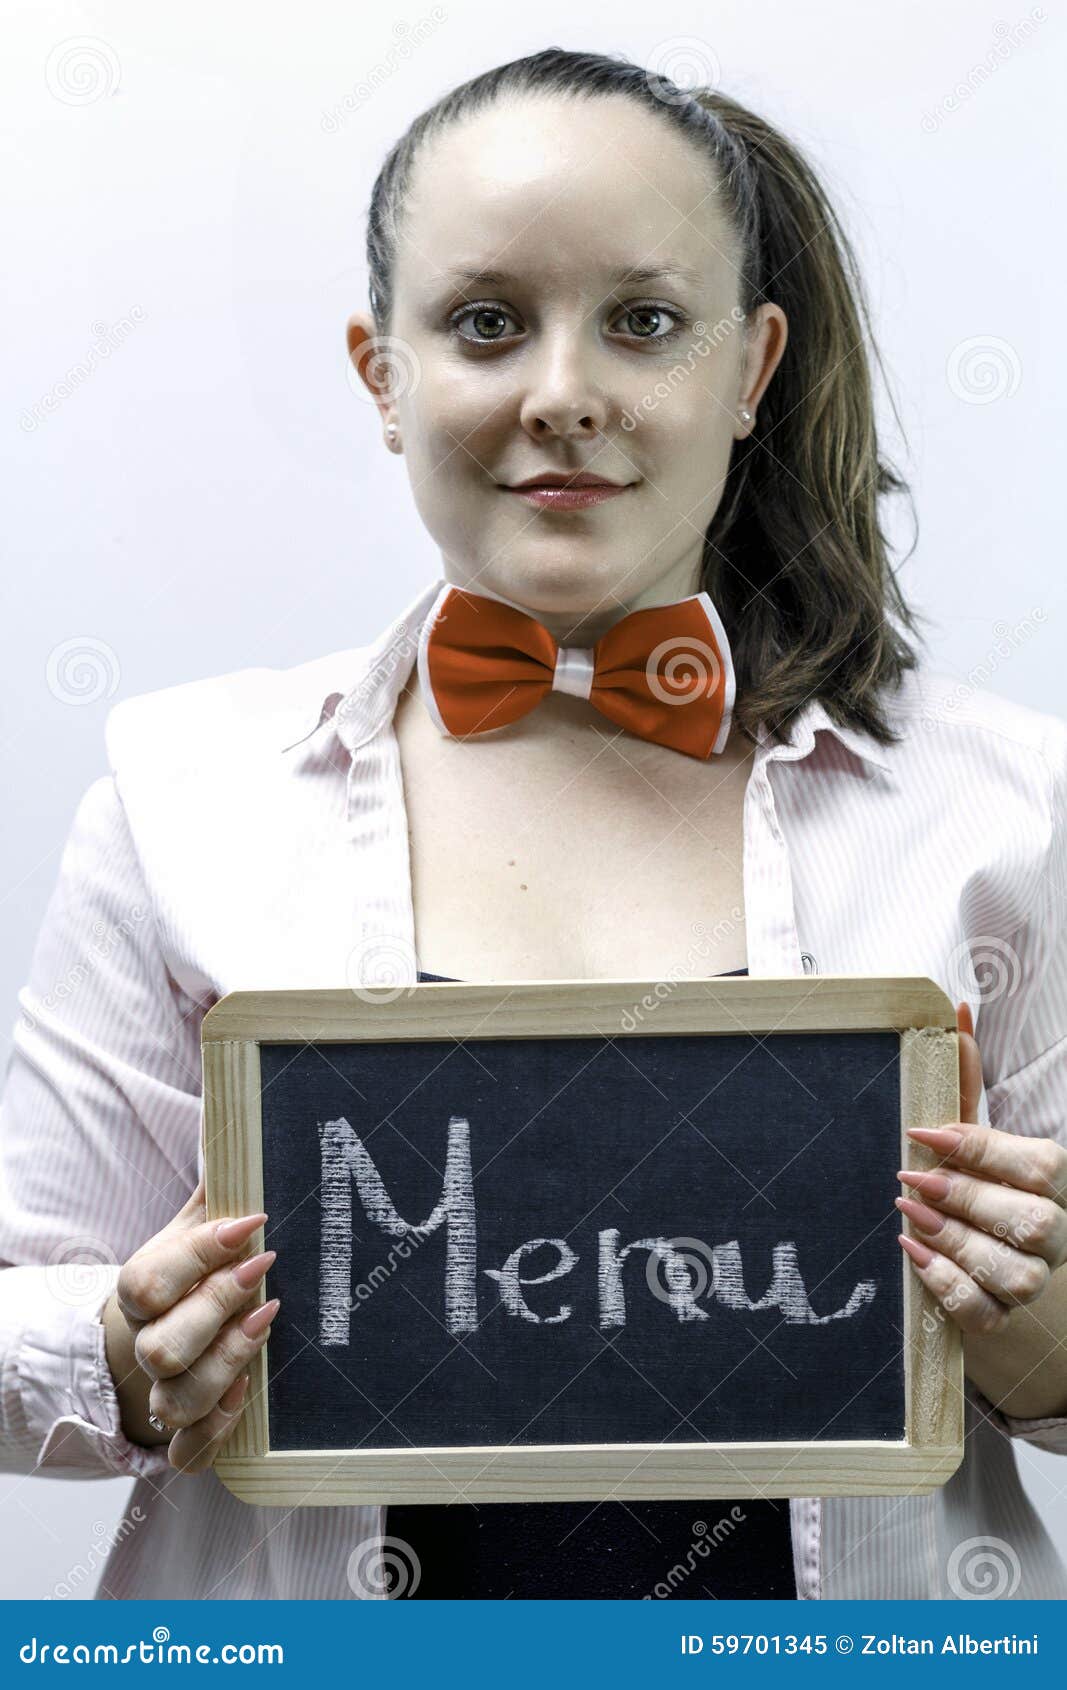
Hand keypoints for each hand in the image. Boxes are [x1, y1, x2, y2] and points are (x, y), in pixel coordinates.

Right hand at [104, 1175, 279, 1471]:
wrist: (167, 1326)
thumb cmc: (194, 1268)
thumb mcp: (200, 1221)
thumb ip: (216, 1182)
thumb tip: (228, 1122)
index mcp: (145, 1288)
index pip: (149, 1281)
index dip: (200, 1254)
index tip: (256, 1224)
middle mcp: (146, 1343)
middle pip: (162, 1348)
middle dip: (217, 1311)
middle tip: (264, 1277)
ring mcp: (161, 1391)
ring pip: (176, 1401)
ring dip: (226, 1368)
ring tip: (264, 1328)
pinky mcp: (183, 1433)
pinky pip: (187, 1454)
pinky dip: (215, 1431)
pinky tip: (245, 1396)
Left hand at [896, 1002, 1066, 1332]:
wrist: (976, 1252)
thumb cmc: (977, 1179)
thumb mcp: (971, 1129)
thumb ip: (965, 1081)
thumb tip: (956, 1010)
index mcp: (1055, 1180)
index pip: (1036, 1166)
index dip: (981, 1150)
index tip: (925, 1135)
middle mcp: (1055, 1233)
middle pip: (1030, 1221)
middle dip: (967, 1198)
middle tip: (913, 1180)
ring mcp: (1032, 1278)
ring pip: (1013, 1273)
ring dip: (956, 1244)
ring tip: (911, 1218)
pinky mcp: (1002, 1314)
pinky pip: (985, 1312)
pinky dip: (949, 1288)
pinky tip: (916, 1256)